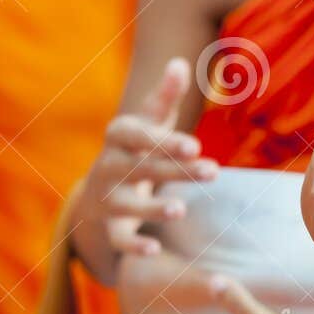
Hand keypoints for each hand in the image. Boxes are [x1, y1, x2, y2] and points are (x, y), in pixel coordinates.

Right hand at [69, 58, 218, 285]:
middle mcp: (108, 167)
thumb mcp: (150, 121)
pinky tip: (155, 250)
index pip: (137, 134)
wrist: (101, 189)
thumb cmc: (137, 147)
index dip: (163, 140)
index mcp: (119, 137)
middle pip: (140, 168)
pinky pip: (118, 240)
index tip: (196, 144)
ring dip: (151, 209)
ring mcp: (106, 199)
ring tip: (180, 210)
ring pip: (126, 205)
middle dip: (174, 171)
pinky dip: (133, 246)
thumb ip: (165, 96)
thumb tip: (180, 62)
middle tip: (212, 171)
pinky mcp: (109, 229)